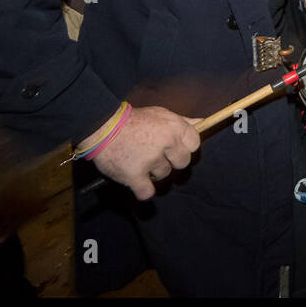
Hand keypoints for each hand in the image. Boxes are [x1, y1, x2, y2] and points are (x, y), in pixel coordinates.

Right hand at [86, 106, 201, 201]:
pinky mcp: (134, 175)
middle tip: (156, 155)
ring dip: (154, 172)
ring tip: (140, 160)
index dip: (184, 147)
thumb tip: (203, 122)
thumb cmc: (133, 120)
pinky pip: (147, 192)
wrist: (102, 126)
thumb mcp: (160, 114)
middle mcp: (165, 143)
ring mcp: (150, 160)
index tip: (174, 148)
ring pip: (164, 175)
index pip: (195, 144)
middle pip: (182, 162)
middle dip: (171, 161)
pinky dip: (143, 190)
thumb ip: (182, 121)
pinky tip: (138, 182)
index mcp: (174, 127)